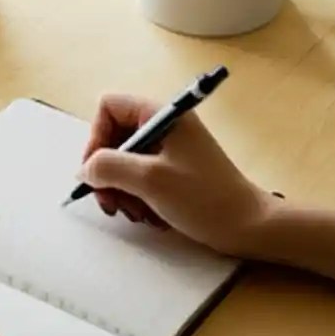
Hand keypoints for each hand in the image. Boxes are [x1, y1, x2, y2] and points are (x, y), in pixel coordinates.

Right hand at [78, 94, 280, 256]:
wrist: (250, 227)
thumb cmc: (205, 198)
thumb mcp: (149, 180)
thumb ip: (108, 167)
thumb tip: (84, 169)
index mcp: (163, 115)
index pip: (109, 108)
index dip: (96, 137)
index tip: (97, 170)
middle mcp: (165, 126)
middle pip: (113, 138)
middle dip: (107, 172)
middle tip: (110, 202)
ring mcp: (170, 150)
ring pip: (123, 162)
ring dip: (121, 190)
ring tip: (135, 213)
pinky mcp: (174, 171)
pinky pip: (139, 178)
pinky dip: (136, 197)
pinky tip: (150, 216)